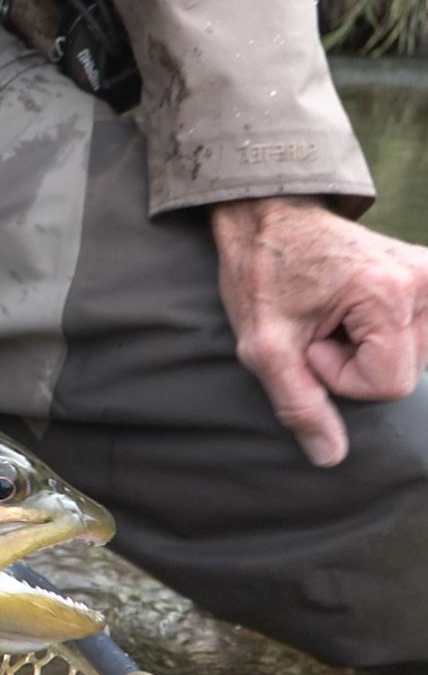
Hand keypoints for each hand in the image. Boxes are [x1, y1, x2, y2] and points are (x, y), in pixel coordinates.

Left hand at [212, 196, 427, 466]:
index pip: (387, 386)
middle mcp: (425, 279)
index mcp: (390, 294)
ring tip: (331, 315)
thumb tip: (330, 457)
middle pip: (405, 373)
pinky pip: (415, 336)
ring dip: (366, 349)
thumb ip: (299, 403)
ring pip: (413, 359)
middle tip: (318, 324)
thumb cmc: (262, 275)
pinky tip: (351, 313)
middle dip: (354, 362)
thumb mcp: (265, 346)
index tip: (308, 339)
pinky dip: (381, 336)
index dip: (338, 376)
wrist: (268, 217)